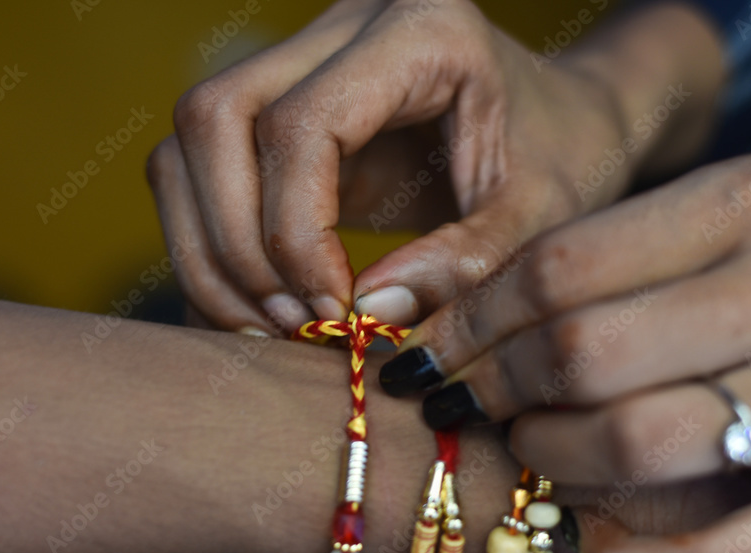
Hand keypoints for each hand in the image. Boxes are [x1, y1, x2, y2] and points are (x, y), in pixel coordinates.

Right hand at [146, 0, 723, 332]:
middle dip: (234, 241)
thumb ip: (466, 265)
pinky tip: (260, 305)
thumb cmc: (563, 158)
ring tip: (272, 325)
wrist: (561, 124)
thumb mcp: (543, 218)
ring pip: (187, 142)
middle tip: (290, 324)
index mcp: (418, 31)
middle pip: (215, 116)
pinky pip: (200, 171)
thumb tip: (368, 316)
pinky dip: (213, 248)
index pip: (301, 124)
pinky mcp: (281, 109)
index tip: (333, 312)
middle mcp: (341, 26)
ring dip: (209, 250)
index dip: (295, 232)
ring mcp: (301, 60)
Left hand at [380, 154, 750, 552]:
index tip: (419, 352)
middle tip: (462, 407)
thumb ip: (579, 273)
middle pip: (579, 347)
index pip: (558, 263)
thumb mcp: (700, 257)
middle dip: (491, 389)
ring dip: (552, 463)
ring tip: (537, 458)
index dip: (465, 318)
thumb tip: (396, 294)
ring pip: (628, 440)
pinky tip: (602, 541)